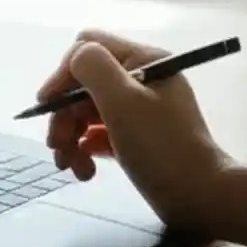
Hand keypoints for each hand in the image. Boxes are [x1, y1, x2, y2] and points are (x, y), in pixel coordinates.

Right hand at [41, 30, 230, 230]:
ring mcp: (140, 111)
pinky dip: (87, 151)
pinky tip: (87, 171)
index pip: (88, 50)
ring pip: (87, 113)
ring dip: (70, 138)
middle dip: (64, 115)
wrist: (200, 197)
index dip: (62, 75)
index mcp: (144, 61)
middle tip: (57, 147)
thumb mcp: (124, 100)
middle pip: (83, 86)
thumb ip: (93, 68)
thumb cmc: (162, 147)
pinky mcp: (137, 139)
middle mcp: (142, 80)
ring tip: (70, 167)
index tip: (46, 107)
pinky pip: (99, 136)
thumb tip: (73, 60)